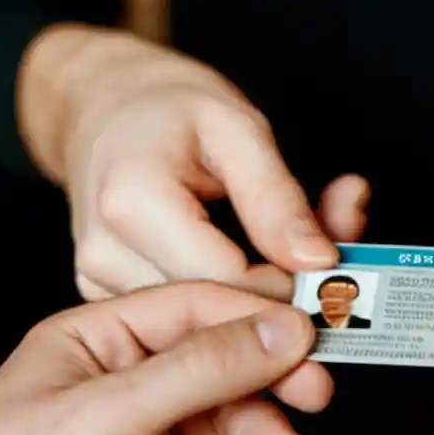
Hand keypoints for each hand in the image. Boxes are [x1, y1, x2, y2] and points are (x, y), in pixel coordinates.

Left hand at [0, 282, 327, 434]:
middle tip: (316, 395)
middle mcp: (129, 382)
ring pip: (229, 425)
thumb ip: (203, 368)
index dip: (262, 315)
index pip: (201, 307)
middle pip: (226, 365)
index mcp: (105, 337)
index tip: (318, 328)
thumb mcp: (110, 410)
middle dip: (274, 382)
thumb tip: (279, 330)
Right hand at [17, 23, 368, 300]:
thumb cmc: (170, 108)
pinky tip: (248, 288)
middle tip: (329, 295)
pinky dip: (221, 314)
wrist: (100, 105)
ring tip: (285, 277)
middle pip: (212, 314)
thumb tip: (320, 262)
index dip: (291, 290)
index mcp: (133, 203)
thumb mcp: (238, 129)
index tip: (336, 283)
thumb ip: (279, 199)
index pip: (230, 282)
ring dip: (253, 315)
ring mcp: (97, 281)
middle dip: (279, 307)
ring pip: (197, 329)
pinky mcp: (104, 297)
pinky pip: (176, 327)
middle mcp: (105, 253)